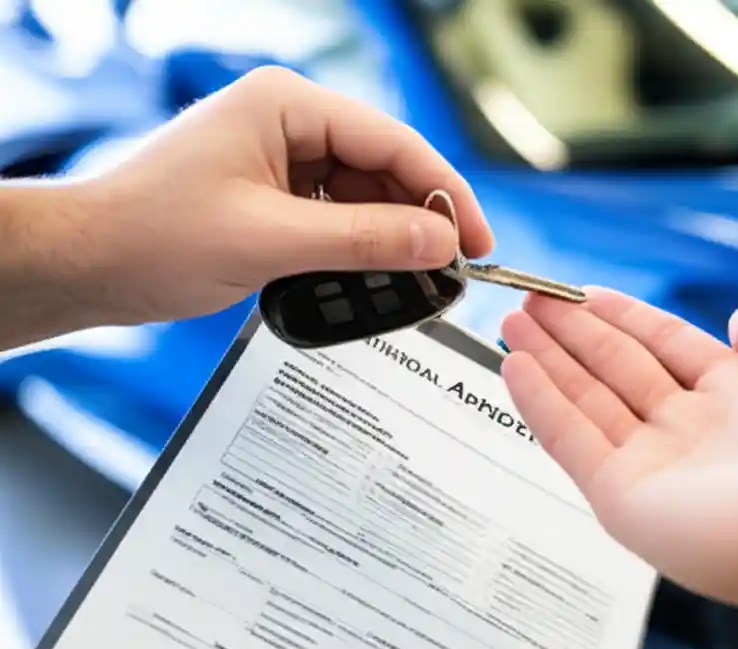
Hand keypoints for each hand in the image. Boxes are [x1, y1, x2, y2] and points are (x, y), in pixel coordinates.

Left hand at [44, 66, 492, 327]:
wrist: (86, 266)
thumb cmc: (151, 237)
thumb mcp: (271, 242)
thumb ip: (365, 241)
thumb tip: (442, 242)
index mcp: (285, 104)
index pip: (392, 142)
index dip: (445, 194)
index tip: (478, 241)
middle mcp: (287, 121)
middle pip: (385, 167)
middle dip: (421, 220)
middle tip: (454, 270)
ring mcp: (280, 157)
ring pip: (366, 195)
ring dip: (392, 239)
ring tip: (419, 282)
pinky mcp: (274, 193)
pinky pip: (339, 216)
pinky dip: (360, 248)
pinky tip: (376, 278)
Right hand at [500, 289, 737, 629]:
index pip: (667, 349)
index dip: (624, 317)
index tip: (583, 291)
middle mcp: (699, 434)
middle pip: (620, 372)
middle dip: (575, 333)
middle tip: (532, 298)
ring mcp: (662, 470)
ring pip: (589, 404)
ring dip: (548, 361)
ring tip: (513, 320)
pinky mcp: (631, 503)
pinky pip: (574, 445)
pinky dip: (542, 405)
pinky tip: (516, 365)